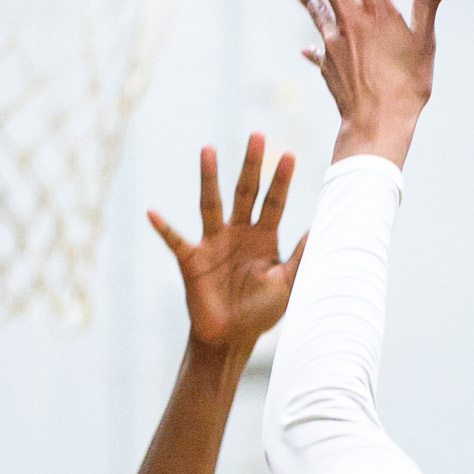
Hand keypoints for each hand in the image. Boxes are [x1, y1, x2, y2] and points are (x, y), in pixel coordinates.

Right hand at [148, 133, 305, 359]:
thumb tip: (319, 231)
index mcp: (264, 238)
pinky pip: (174, 240)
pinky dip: (164, 227)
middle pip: (246, 191)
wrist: (230, 338)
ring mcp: (213, 243)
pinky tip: (153, 213)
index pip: (274, 202)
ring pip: (211, 203)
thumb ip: (301, 259)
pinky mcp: (191, 259)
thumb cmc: (260, 312)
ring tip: (208, 149)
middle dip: (252, 164)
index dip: (281, 181)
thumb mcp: (288, 286)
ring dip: (209, 177)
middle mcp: (238, 233)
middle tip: (258, 135)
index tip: (290, 154)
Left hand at [289, 0, 449, 166]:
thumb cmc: (408, 86)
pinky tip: (308, 49)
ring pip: (317, 11)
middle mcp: (349, 21)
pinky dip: (316, 46)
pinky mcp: (328, 66)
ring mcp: (334, 43)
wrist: (376, 125)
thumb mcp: (425, 44)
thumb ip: (429, 6)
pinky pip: (320, 50)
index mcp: (375, 11)